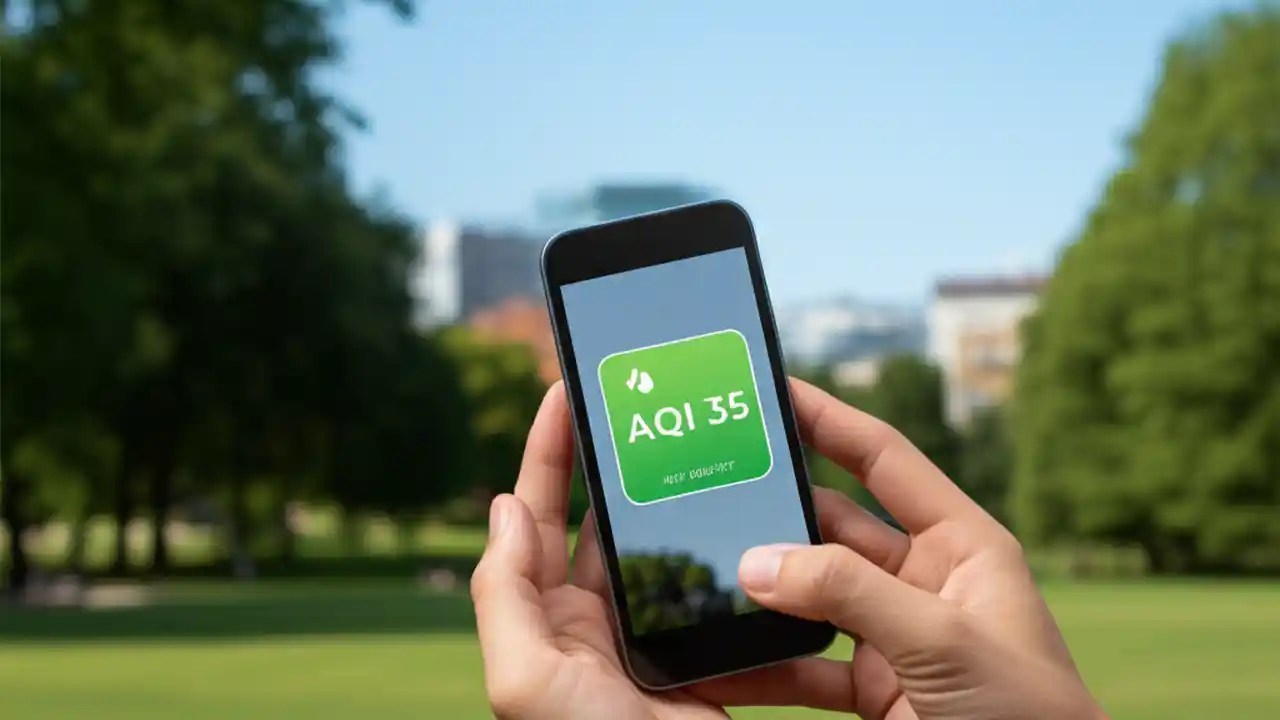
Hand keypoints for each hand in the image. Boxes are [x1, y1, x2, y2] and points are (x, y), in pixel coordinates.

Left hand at [471, 383, 726, 719]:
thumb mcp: (524, 681)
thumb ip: (503, 594)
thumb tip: (504, 507)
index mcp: (542, 614)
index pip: (540, 511)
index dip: (550, 448)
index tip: (566, 388)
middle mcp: (591, 618)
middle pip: (605, 518)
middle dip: (623, 461)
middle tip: (648, 404)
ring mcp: (647, 637)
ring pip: (666, 550)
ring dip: (682, 504)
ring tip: (704, 447)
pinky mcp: (702, 660)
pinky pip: (716, 597)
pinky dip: (734, 562)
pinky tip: (755, 524)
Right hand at [692, 379, 1104, 718]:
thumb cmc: (1029, 717)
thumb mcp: (940, 640)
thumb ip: (849, 593)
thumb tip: (758, 562)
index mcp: (961, 542)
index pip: (882, 458)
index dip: (827, 419)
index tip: (771, 390)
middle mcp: (924, 579)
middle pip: (832, 526)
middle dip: (776, 515)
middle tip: (712, 492)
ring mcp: (893, 634)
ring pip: (809, 596)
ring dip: (761, 593)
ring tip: (704, 578)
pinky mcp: (871, 688)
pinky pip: (802, 664)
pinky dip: (762, 662)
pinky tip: (721, 659)